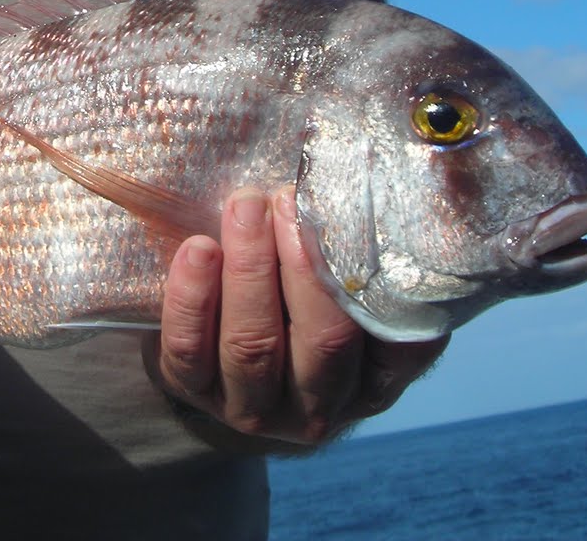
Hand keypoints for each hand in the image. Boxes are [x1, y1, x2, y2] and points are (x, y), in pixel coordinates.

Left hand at [147, 186, 447, 447]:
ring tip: (245, 207)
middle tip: (288, 199)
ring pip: (253, 344)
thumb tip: (368, 178)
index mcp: (371, 380)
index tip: (353, 211)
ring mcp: (255, 408)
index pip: (398, 343)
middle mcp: (320, 406)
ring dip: (250, 269)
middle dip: (306, 263)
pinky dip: (193, 297)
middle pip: (325, 339)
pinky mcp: (194, 392)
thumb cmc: (293, 299)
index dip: (378, 277)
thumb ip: (354, 250)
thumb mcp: (335, 286)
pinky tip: (198, 249)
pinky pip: (189, 349)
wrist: (216, 354)